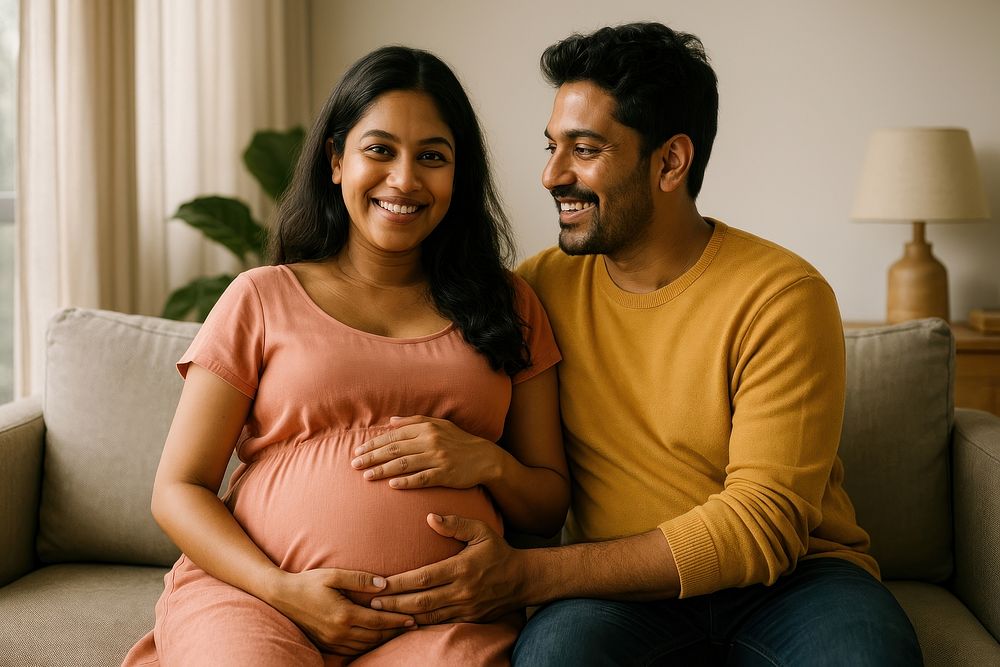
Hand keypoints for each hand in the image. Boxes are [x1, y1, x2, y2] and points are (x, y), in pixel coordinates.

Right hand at [270, 568, 414, 655]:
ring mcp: (332, 640)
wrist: (282, 596)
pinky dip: (368, 644)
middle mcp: (339, 631)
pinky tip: (376, 637)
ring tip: (398, 631)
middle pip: (375, 636)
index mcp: (344, 614)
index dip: (397, 620)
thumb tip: (384, 584)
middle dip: (395, 631)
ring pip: (365, 645)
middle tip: (413, 625)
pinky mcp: (327, 644)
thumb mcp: (334, 575)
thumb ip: (360, 579)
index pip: (378, 620)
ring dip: (383, 639)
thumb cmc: (309, 582)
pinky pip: (353, 649)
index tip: (412, 619)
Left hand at [351, 416, 500, 489]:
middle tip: (354, 464)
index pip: (393, 436)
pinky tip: (392, 485)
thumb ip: (413, 422)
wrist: (484, 458)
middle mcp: (430, 441)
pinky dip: (406, 482)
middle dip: (372, 457)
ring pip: (404, 464)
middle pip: (394, 449)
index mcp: (427, 428)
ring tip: (367, 476)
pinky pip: (422, 478)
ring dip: (383, 470)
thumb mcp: (439, 425)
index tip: (358, 450)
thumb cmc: (458, 441)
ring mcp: (438, 458)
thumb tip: (390, 422)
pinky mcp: (445, 474)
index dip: (374, 443)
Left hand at [370, 514, 523, 624]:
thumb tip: (430, 518)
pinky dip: (420, 625)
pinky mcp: (469, 618)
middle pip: (420, 601)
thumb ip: (456, 524)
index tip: (379, 583)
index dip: (399, 583)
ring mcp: (466, 607)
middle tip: (370, 603)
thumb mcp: (481, 531)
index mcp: (462, 568)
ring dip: (402, 616)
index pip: (423, 578)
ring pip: (428, 616)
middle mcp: (462, 591)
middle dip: (393, 603)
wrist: (524, 579)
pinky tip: (404, 623)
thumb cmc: (498, 551)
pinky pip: (440, 624)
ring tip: (380, 615)